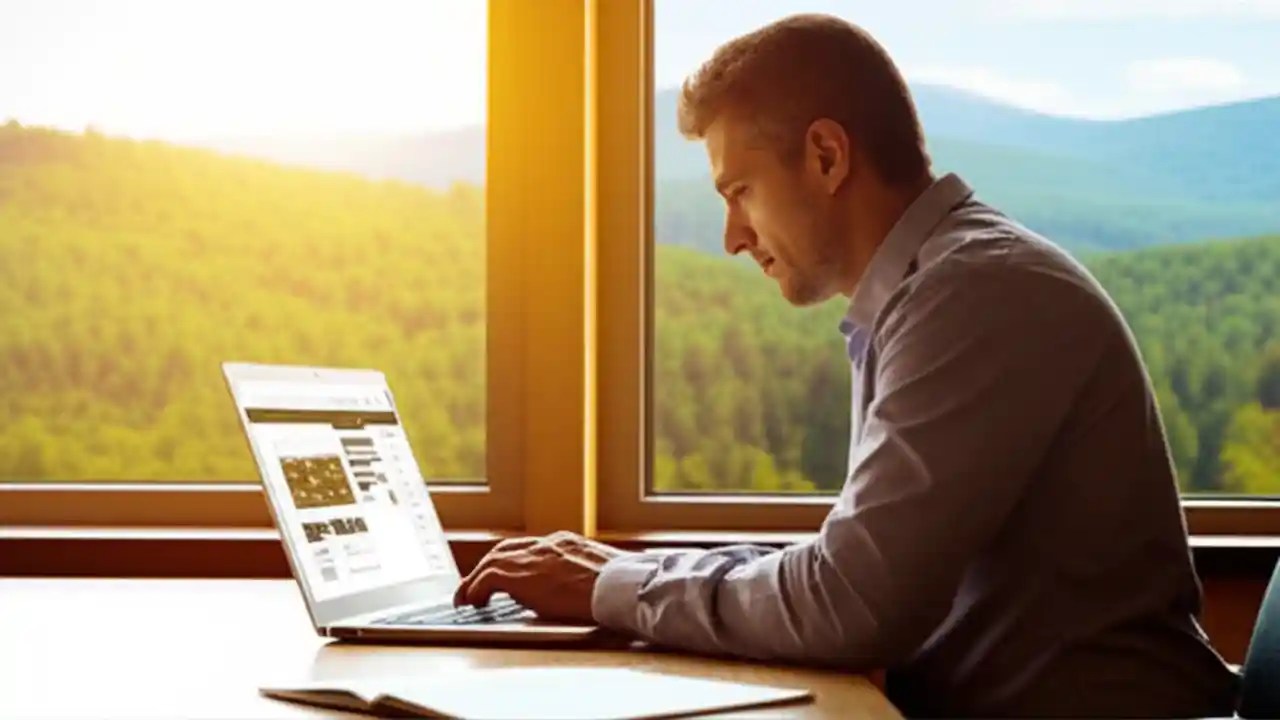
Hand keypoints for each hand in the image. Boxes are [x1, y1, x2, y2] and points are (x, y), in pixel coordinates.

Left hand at [454, 531, 630, 622]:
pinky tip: (473, 602)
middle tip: (477, 583)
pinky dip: (476, 588)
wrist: (619, 587)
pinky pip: (487, 578)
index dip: (515, 561)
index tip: (509, 574)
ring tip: (468, 596)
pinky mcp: (518, 574)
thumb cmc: (620, 586)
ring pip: (492, 560)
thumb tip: (581, 589)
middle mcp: (546, 544)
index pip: (531, 548)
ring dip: (477, 578)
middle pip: (506, 549)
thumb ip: (582, 575)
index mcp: (566, 543)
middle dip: (489, 566)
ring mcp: (532, 556)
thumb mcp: (601, 574)